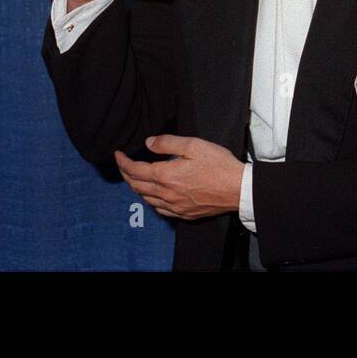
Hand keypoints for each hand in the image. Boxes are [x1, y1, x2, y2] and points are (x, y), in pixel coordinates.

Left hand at [115, 135, 243, 220]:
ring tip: (136, 178)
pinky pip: (160, 210)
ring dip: (137, 188)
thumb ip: (167, 143)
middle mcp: (167, 194)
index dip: (123, 162)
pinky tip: (154, 196)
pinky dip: (151, 201)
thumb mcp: (193, 145)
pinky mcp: (184, 214)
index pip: (135, 170)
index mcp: (166, 176)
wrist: (238, 188)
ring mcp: (175, 206)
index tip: (118, 154)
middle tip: (123, 165)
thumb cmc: (218, 165)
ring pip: (147, 199)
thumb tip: (148, 143)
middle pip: (137, 186)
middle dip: (126, 175)